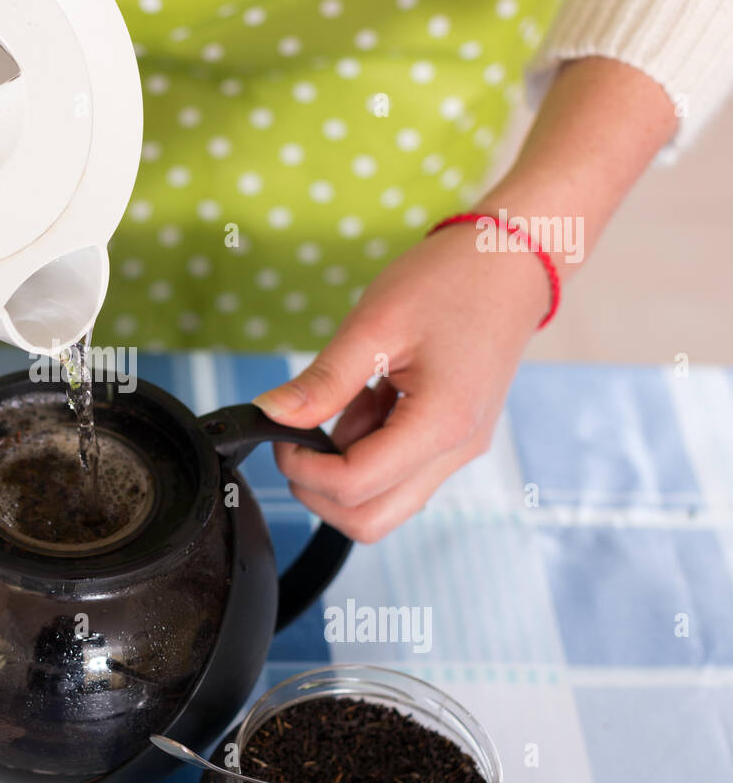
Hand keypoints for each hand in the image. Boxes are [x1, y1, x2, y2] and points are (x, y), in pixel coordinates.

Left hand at [255, 56, 677, 542]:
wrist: (511, 262)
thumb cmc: (451, 282)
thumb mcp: (374, 325)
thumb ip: (323, 381)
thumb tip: (271, 415)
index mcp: (441, 424)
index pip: (356, 486)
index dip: (304, 470)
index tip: (281, 434)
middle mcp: (456, 451)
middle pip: (370, 520)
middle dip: (318, 491)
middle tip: (298, 438)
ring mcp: (458, 450)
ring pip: (384, 504)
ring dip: (344, 470)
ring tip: (346, 403)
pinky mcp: (453, 440)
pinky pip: (399, 473)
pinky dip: (367, 451)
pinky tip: (367, 400)